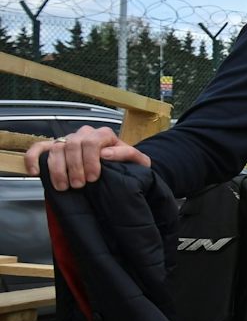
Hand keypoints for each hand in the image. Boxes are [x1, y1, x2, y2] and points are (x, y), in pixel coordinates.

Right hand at [25, 126, 149, 190]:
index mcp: (103, 134)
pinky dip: (33, 158)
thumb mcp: (138, 160)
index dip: (90, 160)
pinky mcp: (55, 147)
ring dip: (58, 169)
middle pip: (72, 145)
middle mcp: (84, 133)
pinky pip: (39, 148)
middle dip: (74, 167)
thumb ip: (128, 154)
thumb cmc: (128, 163)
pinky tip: (35, 172)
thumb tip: (106, 154)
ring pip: (56, 149)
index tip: (93, 178)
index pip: (92, 142)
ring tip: (63, 187)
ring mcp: (68, 139)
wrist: (120, 165)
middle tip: (78, 185)